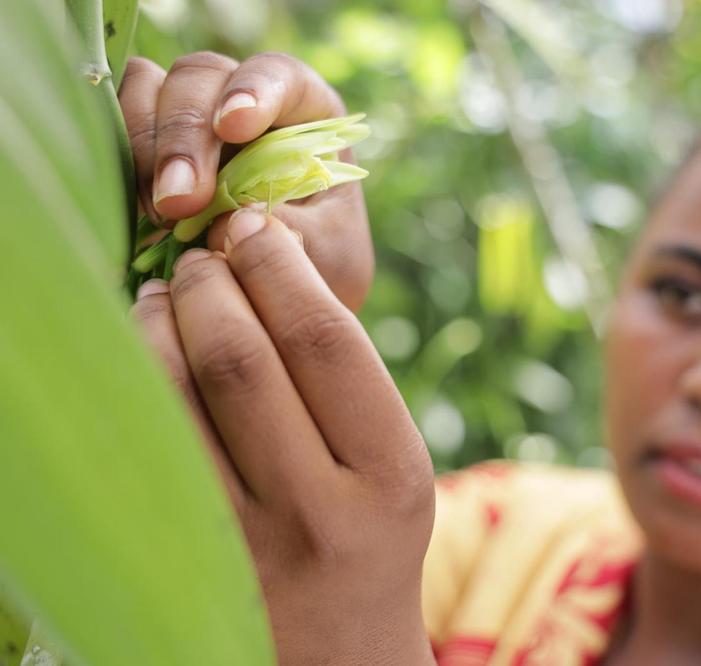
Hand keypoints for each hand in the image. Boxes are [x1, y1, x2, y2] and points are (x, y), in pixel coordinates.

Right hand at [119, 51, 371, 311]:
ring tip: (159, 214)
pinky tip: (133, 211)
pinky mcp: (144, 139)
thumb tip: (230, 220)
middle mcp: (241, 98)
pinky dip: (116, 160)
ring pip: (147, 86)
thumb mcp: (328, 255)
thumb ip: (292, 232)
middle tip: (179, 202)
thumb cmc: (320, 263)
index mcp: (305, 110)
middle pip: (200, 76)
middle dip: (184, 134)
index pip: (278, 74)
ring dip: (145, 146)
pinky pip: (111, 119)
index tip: (233, 126)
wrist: (284, 297)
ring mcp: (187, 113)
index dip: (253, 91)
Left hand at [130, 208, 435, 664]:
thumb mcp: (393, 474)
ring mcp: (242, 547)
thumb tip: (268, 275)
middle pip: (245, 358)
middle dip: (213, 280)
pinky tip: (139, 346)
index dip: (279, 267)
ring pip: (177, 396)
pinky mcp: (180, 564)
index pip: (327, 340)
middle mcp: (321, 514)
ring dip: (160, 318)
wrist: (336, 664)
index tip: (255, 226)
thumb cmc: (368, 546)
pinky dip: (132, 375)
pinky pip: (141, 443)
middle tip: (204, 249)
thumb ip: (347, 389)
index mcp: (394, 477)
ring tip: (167, 287)